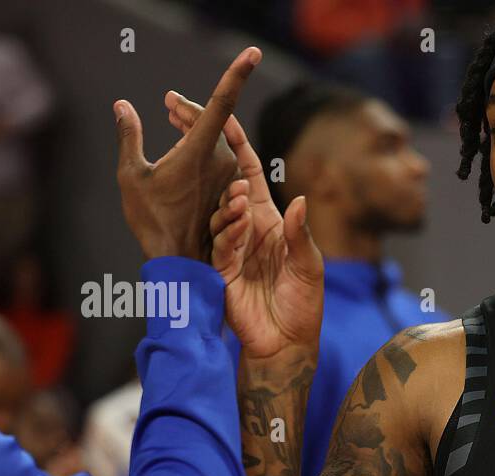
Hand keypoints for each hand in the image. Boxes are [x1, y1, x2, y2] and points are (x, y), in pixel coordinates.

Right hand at [114, 47, 261, 260]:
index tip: (250, 53)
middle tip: (170, 101)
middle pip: (213, 124)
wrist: (183, 273)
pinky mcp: (227, 194)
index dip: (236, 76)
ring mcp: (226, 180)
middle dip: (191, 109)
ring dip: (195, 128)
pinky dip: (200, 151)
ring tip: (175, 114)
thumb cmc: (153, 228)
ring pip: (215, 145)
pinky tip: (185, 146)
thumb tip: (122, 105)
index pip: (222, 106)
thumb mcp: (132, 180)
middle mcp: (221, 164)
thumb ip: (128, 138)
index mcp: (202, 153)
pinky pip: (216, 167)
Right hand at [167, 92, 322, 360]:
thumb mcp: (309, 266)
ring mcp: (229, 247)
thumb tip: (300, 201)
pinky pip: (220, 244)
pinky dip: (228, 231)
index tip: (218, 113)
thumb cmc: (303, 304)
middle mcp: (244, 227)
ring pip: (219, 213)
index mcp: (266, 218)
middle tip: (185, 126)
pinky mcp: (221, 270)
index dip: (233, 141)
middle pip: (221, 181)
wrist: (287, 344)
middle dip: (206, 153)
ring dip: (227, 200)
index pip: (246, 170)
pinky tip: (237, 221)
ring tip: (237, 191)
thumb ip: (301, 234)